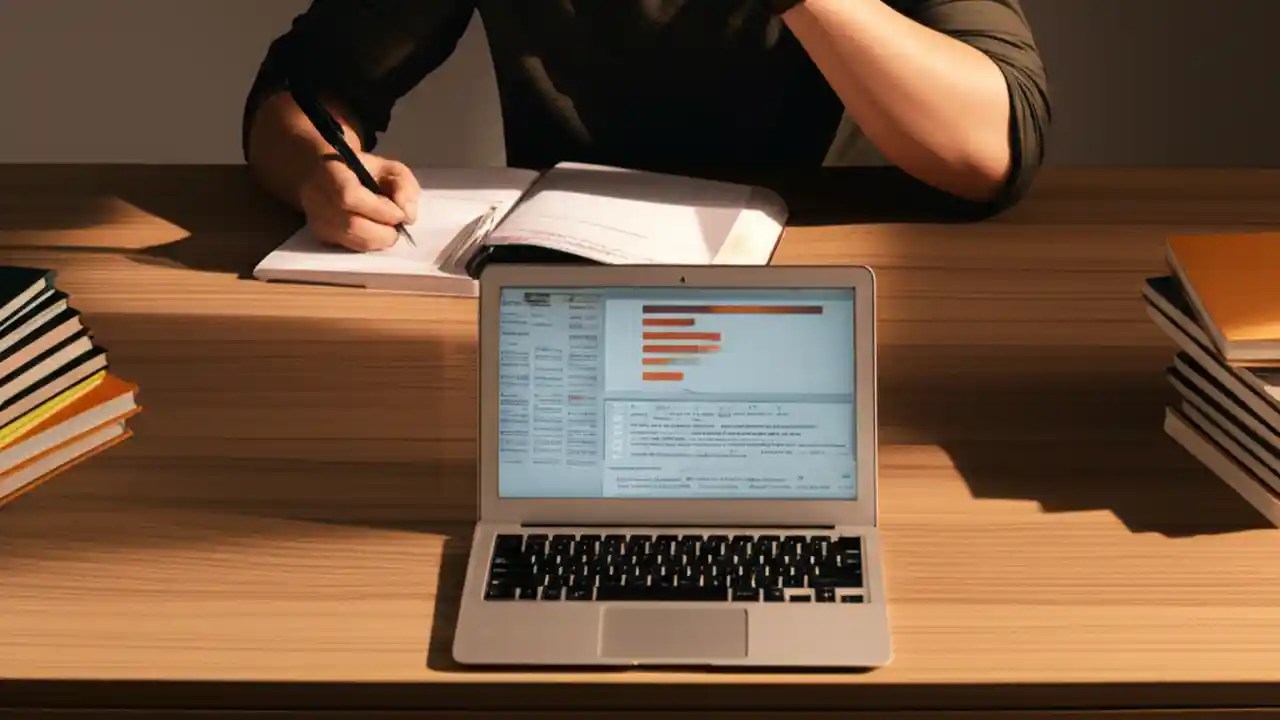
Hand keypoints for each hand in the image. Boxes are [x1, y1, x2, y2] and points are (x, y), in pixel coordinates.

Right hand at [298, 152, 419, 251]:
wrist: (326, 175)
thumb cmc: (363, 170)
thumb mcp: (389, 168)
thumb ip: (404, 186)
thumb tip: (407, 216)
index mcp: (332, 172)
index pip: (351, 196)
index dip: (380, 210)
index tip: (399, 214)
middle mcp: (317, 198)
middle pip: (352, 226)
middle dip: (384, 232)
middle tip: (396, 227)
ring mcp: (316, 220)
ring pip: (351, 242)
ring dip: (378, 241)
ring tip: (386, 230)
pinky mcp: (320, 236)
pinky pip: (348, 247)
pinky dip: (367, 244)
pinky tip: (373, 233)